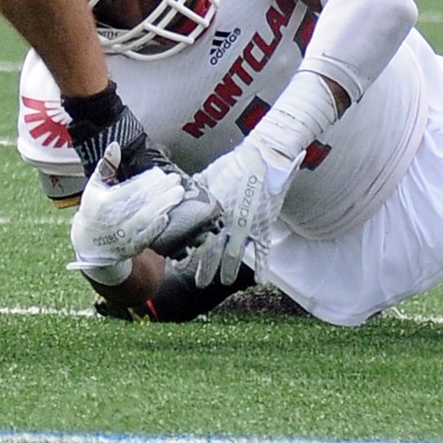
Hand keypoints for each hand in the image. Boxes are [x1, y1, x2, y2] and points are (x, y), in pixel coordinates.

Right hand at [68, 143, 184, 275]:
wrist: (90, 245)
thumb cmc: (94, 210)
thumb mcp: (95, 187)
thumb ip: (106, 166)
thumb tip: (115, 145)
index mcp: (103, 204)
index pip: (128, 190)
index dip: (146, 182)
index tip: (159, 173)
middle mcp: (112, 221)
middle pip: (140, 204)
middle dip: (160, 191)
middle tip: (175, 179)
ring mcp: (122, 236)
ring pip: (145, 219)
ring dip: (163, 205)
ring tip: (178, 193)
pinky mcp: (131, 247)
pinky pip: (146, 237)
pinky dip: (156, 227)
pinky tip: (168, 214)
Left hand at [193, 137, 302, 285]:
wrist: (264, 159)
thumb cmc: (235, 164)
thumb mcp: (209, 175)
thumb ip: (196, 188)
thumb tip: (182, 193)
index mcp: (212, 210)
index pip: (196, 237)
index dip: (187, 252)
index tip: (178, 265)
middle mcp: (227, 222)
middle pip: (213, 252)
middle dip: (205, 269)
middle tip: (199, 283)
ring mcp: (247, 227)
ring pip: (234, 255)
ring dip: (228, 271)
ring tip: (223, 282)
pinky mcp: (263, 226)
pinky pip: (263, 251)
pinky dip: (262, 267)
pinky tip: (260, 281)